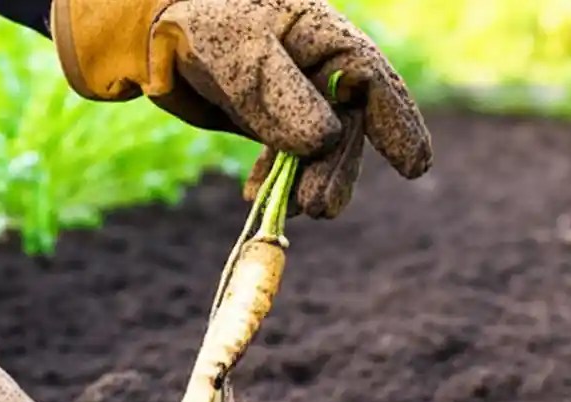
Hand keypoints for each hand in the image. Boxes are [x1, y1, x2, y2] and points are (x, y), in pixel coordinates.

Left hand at [50, 0, 432, 217]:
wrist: (155, 30)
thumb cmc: (203, 22)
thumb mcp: (243, 54)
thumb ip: (281, 96)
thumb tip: (323, 142)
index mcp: (326, 38)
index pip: (373, 82)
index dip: (397, 124)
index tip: (415, 166)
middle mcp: (319, 70)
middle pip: (345, 125)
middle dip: (336, 168)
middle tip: (319, 208)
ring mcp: (296, 98)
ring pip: (317, 148)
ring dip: (309, 181)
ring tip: (300, 211)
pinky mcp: (270, 121)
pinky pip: (283, 156)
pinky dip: (274, 179)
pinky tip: (258, 198)